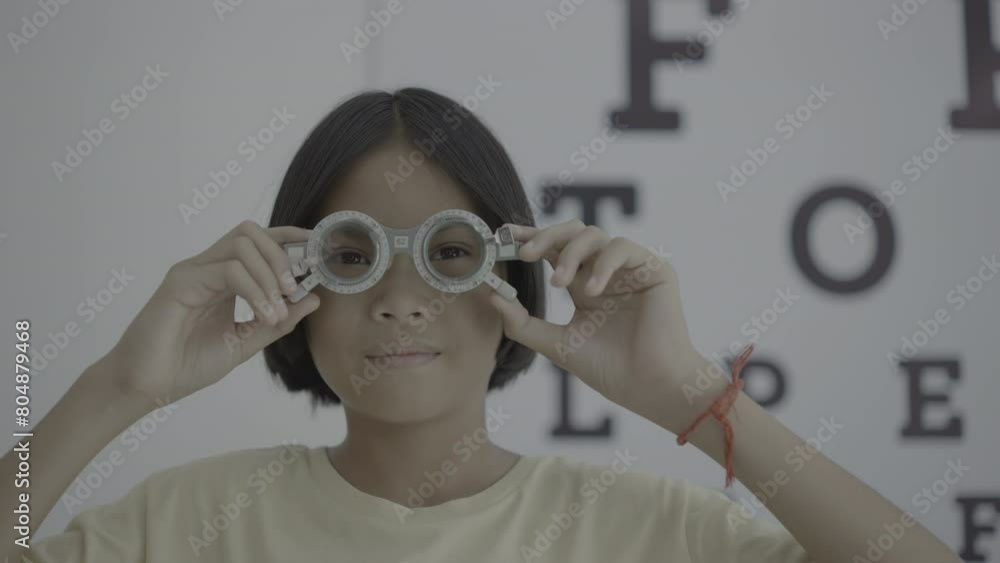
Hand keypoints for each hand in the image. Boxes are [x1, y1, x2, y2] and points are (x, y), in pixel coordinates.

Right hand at [98, 221, 320, 409]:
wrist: (148, 387)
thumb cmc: (187, 365)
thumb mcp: (244, 342)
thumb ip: (277, 321)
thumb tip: (313, 298)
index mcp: (221, 277)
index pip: (258, 240)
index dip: (289, 237)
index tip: (317, 247)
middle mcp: (207, 267)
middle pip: (252, 232)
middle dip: (282, 255)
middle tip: (295, 289)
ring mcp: (192, 271)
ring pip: (242, 245)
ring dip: (270, 274)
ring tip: (278, 309)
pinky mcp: (181, 282)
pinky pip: (228, 271)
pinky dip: (255, 291)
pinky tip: (263, 314)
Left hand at [489, 219, 713, 432]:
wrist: (650, 388)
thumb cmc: (610, 370)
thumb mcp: (557, 344)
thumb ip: (523, 323)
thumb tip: (491, 296)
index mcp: (584, 286)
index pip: (555, 251)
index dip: (531, 238)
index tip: (504, 236)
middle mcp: (605, 273)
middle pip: (572, 233)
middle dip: (545, 237)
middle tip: (524, 254)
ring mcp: (630, 270)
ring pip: (594, 235)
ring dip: (570, 254)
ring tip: (559, 282)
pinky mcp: (654, 269)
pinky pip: (623, 248)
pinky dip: (603, 264)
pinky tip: (591, 290)